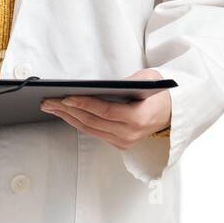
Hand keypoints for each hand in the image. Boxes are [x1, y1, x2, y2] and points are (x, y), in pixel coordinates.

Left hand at [38, 68, 171, 149]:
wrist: (174, 111)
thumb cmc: (161, 92)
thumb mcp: (148, 78)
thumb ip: (126, 82)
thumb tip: (99, 85)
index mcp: (138, 118)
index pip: (106, 112)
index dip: (85, 105)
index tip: (66, 97)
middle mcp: (130, 134)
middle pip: (92, 122)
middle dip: (68, 110)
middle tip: (49, 101)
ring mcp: (124, 141)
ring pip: (90, 129)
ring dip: (68, 117)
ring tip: (52, 107)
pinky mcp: (119, 143)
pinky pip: (95, 132)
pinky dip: (79, 122)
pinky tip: (66, 113)